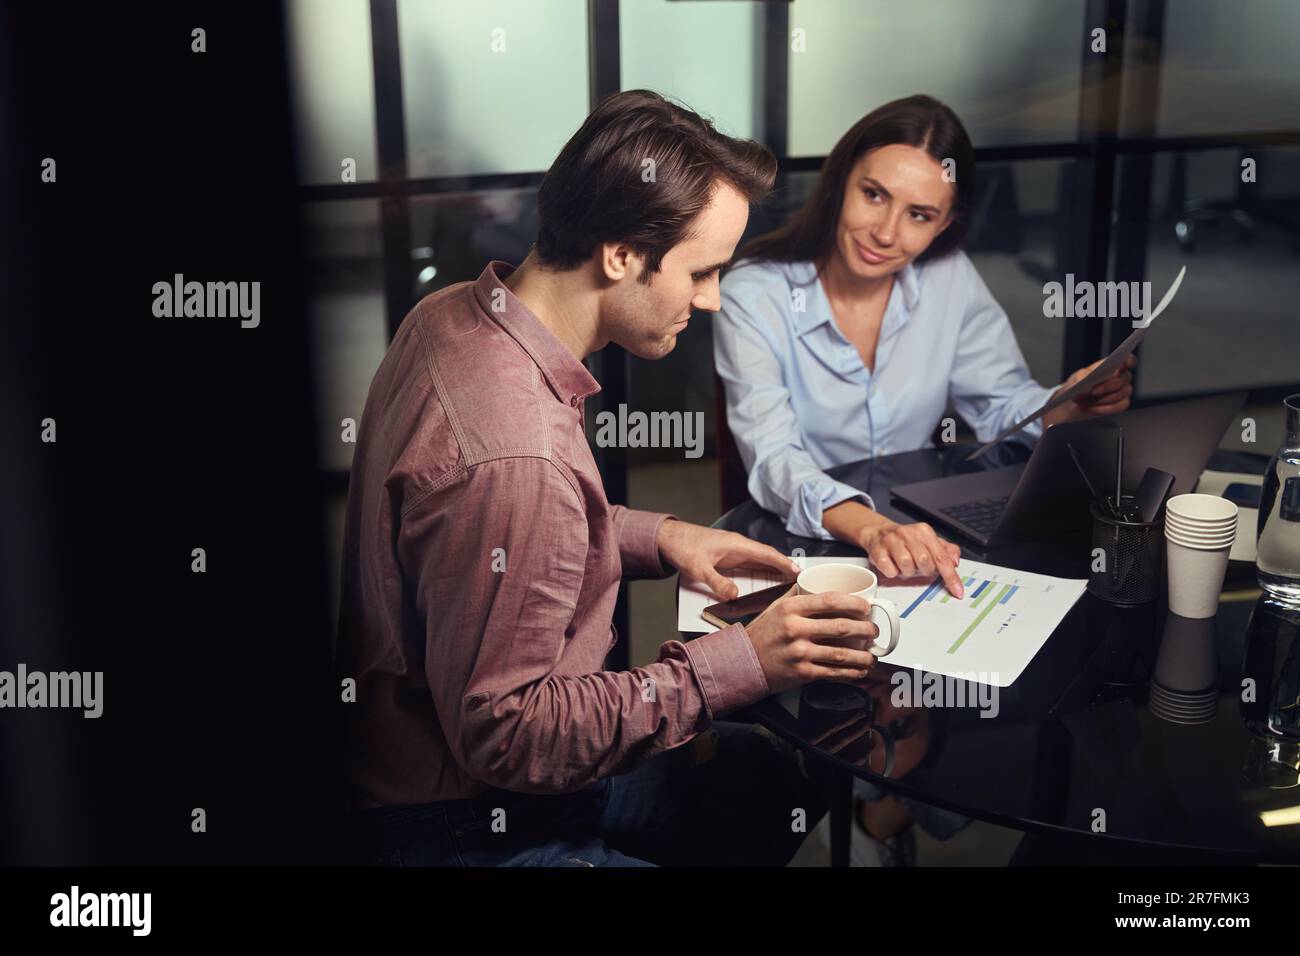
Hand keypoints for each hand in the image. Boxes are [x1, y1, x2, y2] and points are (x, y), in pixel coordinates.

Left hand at [655, 519, 799, 599]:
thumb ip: (717, 582)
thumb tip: (734, 595)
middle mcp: (738, 546)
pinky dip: (760, 570)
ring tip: (788, 581)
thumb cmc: (683, 547)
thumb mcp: (698, 568)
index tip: (798, 571)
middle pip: (766, 557)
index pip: (766, 554)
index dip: (783, 563)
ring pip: (758, 560)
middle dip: (783, 567)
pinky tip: (765, 578)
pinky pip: (748, 564)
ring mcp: (733, 550)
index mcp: (736, 545)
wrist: (668, 537)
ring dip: (773, 569)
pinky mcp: (727, 556)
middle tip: (800, 580)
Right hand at [744, 586, 879, 693]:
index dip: (854, 603)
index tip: (866, 606)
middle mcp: (796, 628)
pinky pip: (833, 672)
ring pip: (841, 653)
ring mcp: (799, 652)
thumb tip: (816, 582)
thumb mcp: (776, 607)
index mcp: (792, 608)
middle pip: (841, 626)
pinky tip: (860, 670)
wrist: (743, 661)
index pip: (830, 600)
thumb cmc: (763, 633)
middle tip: (874, 630)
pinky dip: (851, 672)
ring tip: (872, 654)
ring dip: (863, 655)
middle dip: (865, 629)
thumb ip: (797, 595)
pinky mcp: (802, 672)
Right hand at [860, 518, 963, 596]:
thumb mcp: (928, 541)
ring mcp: (891, 541)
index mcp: (924, 532)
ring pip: (907, 566)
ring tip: (904, 565)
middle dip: (924, 570)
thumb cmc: (906, 540)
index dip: (951, 577)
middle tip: (918, 567)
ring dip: (907, 571)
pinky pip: (890, 570)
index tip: (957, 590)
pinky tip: (893, 565)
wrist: (879, 532)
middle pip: (925, 562)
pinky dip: (893, 572)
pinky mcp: (877, 551)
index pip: (942, 557)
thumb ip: (946, 551)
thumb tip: (955, 561)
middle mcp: (908, 533)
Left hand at [1042, 354, 1135, 427]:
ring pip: (1120, 394)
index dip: (1128, 361)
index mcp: (1113, 366)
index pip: (1128, 360)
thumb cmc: (1077, 387)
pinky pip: (1118, 407)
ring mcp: (1123, 392)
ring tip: (1084, 401)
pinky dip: (1103, 408)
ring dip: (1100, 399)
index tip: (1122, 364)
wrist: (1071, 404)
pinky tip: (1091, 408)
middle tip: (1090, 391)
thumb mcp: (1076, 378)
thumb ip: (1085, 375)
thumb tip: (1090, 377)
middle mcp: (1121, 378)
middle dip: (1106, 386)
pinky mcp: (1121, 405)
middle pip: (1123, 380)